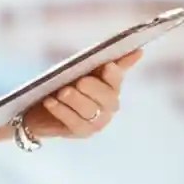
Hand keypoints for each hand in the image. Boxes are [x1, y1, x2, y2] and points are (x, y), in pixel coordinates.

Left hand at [23, 48, 142, 139]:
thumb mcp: (84, 68)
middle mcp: (109, 105)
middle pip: (107, 98)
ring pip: (90, 111)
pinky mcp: (82, 132)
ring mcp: (98, 121)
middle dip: (94, 89)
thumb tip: (138, 51)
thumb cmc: (68, 83)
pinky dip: (62, 111)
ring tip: (62, 92)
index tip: (107, 67)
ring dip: (76, 100)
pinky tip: (51, 102)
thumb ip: (109, 60)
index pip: (117, 79)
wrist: (45, 105)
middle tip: (79, 82)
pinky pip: (75, 123)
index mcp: (112, 86)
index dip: (114, 74)